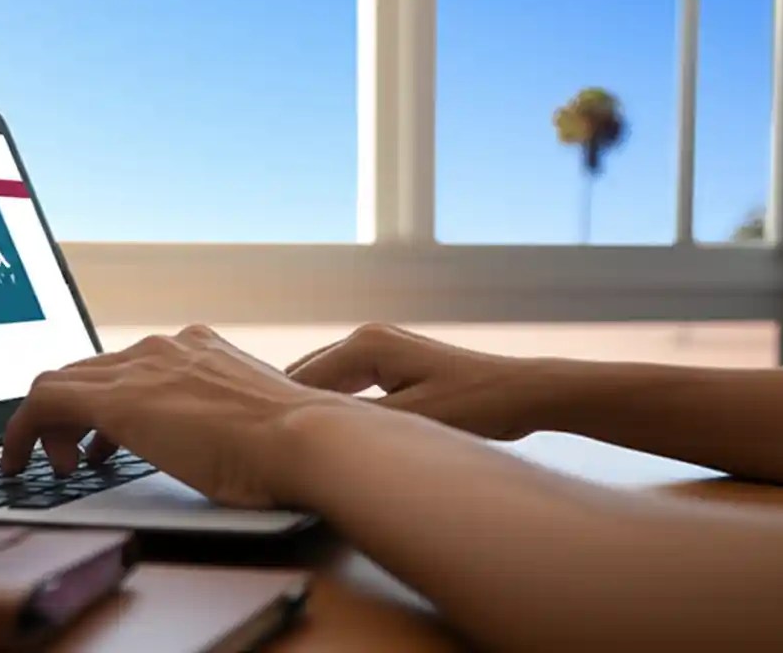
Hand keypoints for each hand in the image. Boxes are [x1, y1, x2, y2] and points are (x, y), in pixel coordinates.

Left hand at [0, 325, 345, 508]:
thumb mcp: (257, 426)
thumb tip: (228, 450)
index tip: (104, 437)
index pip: (132, 366)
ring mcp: (141, 367)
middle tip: (76, 460)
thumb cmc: (294, 449)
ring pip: (65, 383)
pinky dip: (21, 430)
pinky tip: (20, 463)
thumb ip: (231, 423)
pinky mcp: (114, 397)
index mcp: (200, 350)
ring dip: (53, 426)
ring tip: (62, 466)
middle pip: (92, 371)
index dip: (108, 405)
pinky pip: (43, 401)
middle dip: (77, 417)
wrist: (304, 440)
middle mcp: (166, 348)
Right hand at [286, 324, 566, 439]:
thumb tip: (312, 431)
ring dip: (311, 409)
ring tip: (285, 442)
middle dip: (288, 407)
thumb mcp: (411, 420)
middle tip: (261, 444)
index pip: (302, 379)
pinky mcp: (391, 362)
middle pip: (308, 375)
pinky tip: (325, 434)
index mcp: (366, 344)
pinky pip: (347, 385)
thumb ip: (358, 422)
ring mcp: (380, 347)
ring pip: (326, 381)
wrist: (523, 393)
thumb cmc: (474, 406)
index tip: (258, 441)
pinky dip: (334, 407)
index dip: (280, 412)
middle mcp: (367, 337)